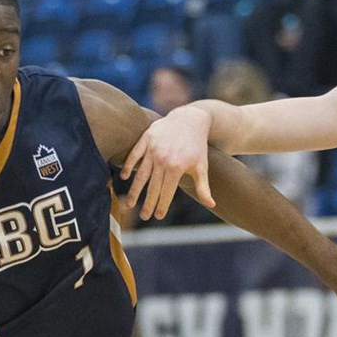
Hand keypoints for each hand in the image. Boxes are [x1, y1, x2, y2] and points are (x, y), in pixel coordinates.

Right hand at [120, 106, 212, 220]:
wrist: (190, 119)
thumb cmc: (197, 146)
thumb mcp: (202, 167)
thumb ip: (203, 187)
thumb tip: (212, 204)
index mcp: (176, 167)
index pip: (167, 191)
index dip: (162, 205)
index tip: (158, 217)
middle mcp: (163, 158)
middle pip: (153, 186)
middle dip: (148, 203)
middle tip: (144, 217)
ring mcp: (153, 148)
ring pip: (141, 173)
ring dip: (135, 190)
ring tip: (130, 204)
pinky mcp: (146, 138)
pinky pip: (135, 154)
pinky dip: (129, 165)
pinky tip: (124, 177)